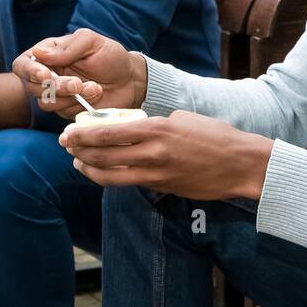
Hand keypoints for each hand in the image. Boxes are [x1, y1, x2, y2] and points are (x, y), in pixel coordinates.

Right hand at [14, 28, 146, 119]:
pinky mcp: (67, 110)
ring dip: (68, 97)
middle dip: (55, 87)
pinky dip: (78, 106)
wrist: (130, 80)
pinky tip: (95, 95)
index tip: (46, 75)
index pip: (23, 64)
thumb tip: (38, 53)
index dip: (29, 71)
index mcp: (48, 54)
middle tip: (78, 83)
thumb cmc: (110, 56)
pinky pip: (62, 114)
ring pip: (45, 103)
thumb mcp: (92, 42)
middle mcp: (48, 75)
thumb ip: (67, 47)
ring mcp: (57, 95)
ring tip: (93, 87)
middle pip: (32, 87)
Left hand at [59, 110, 273, 200]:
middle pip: (102, 156)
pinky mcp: (163, 187)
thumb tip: (132, 129)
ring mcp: (157, 173)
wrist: (240, 163)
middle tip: (66, 146)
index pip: (108, 132)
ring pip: (111, 176)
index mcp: (156, 128)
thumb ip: (154, 124)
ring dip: (90, 170)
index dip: (83, 134)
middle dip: (79, 152)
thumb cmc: (215, 135)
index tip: (69, 132)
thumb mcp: (181, 118)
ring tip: (79, 163)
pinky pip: (130, 183)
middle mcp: (152, 152)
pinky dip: (113, 177)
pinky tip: (105, 173)